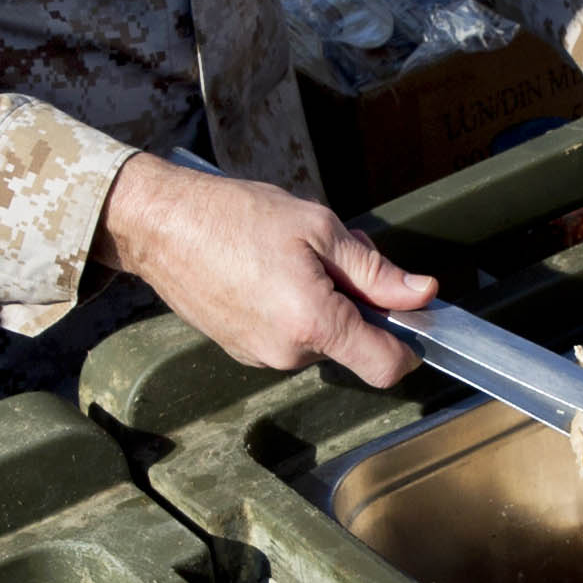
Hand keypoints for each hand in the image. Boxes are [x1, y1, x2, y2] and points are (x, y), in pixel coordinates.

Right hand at [95, 154, 432, 386]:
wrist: (161, 226)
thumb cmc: (234, 217)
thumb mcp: (318, 228)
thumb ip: (374, 270)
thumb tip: (421, 293)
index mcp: (313, 323)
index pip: (385, 366)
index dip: (409, 347)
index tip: (411, 320)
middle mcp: (287, 353)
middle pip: (351, 344)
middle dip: (354, 303)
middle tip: (330, 253)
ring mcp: (260, 356)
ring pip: (318, 338)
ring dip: (320, 303)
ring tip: (288, 256)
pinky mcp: (241, 350)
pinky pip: (287, 336)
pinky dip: (291, 308)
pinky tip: (265, 271)